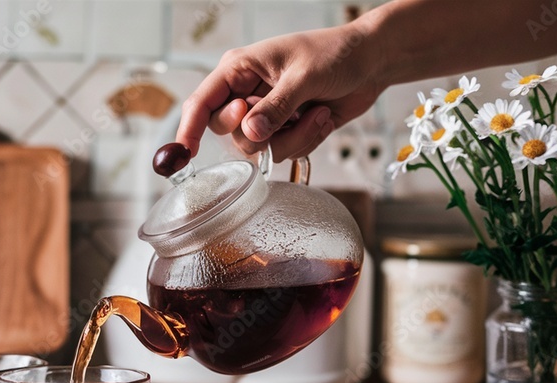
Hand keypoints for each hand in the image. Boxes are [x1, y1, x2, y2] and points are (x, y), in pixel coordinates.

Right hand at [176, 25, 382, 161]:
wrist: (371, 62)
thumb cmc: (336, 53)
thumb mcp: (303, 77)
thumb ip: (275, 107)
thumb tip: (251, 132)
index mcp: (239, 69)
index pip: (202, 103)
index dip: (189, 130)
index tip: (184, 154)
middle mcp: (247, 93)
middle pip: (229, 132)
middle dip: (261, 133)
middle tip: (287, 115)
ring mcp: (266, 114)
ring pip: (259, 148)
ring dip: (293, 137)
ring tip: (316, 113)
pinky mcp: (285, 129)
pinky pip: (283, 152)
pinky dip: (306, 140)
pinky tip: (321, 117)